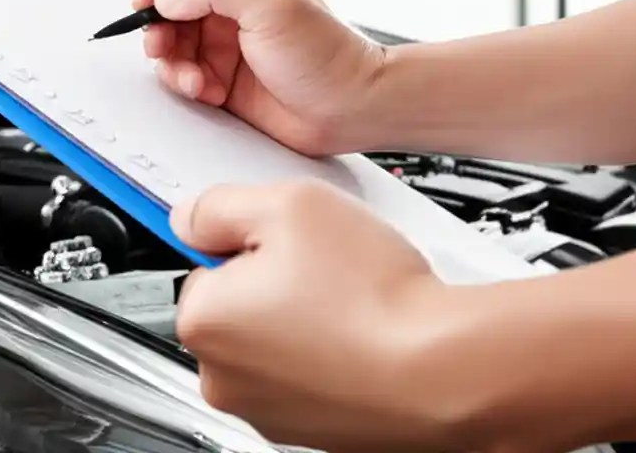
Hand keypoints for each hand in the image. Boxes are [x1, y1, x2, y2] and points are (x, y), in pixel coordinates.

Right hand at [134, 0, 386, 154]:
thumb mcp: (272, 5)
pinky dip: (185, 82)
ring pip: (173, 37)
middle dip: (162, 26)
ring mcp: (229, 34)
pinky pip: (183, 69)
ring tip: (192, 79)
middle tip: (161, 47)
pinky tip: (206, 91)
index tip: (145, 3)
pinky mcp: (223, 70)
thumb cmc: (327, 56)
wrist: (348, 111)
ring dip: (173, 60)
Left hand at [171, 180, 460, 451]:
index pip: (203, 262)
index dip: (250, 241)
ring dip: (302, 321)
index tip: (284, 241)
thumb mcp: (289, 205)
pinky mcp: (309, 430)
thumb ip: (221, 206)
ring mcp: (265, 411)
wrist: (444, 371)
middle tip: (324, 268)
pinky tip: (362, 337)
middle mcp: (222, 377)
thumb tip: (191, 217)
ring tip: (350, 304)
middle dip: (273, 283)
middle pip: (235, 306)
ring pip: (272, 344)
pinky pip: (307, 376)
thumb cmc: (373, 298)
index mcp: (202, 321)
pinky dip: (329, 357)